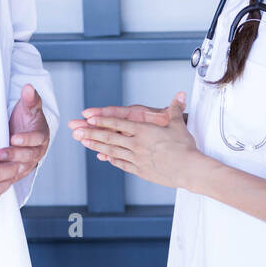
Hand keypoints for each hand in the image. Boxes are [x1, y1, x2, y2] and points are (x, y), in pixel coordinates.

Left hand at [0, 84, 49, 179]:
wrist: (22, 129)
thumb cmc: (26, 118)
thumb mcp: (29, 106)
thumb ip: (30, 98)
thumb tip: (29, 87)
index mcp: (41, 136)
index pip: (36, 139)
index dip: (26, 139)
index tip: (14, 138)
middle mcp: (37, 151)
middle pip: (28, 156)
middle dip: (13, 155)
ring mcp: (28, 162)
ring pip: (19, 167)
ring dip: (6, 166)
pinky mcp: (17, 170)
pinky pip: (10, 174)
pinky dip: (0, 173)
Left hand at [70, 93, 197, 189]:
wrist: (189, 170)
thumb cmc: (184, 148)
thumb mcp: (177, 124)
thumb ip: (175, 108)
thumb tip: (180, 96)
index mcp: (143, 131)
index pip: (118, 123)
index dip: (102, 120)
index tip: (89, 118)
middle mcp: (137, 144)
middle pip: (110, 137)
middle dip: (91, 133)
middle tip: (77, 131)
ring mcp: (137, 159)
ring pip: (112, 151)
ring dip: (96, 147)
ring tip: (84, 143)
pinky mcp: (140, 171)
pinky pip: (122, 164)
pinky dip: (112, 160)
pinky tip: (104, 158)